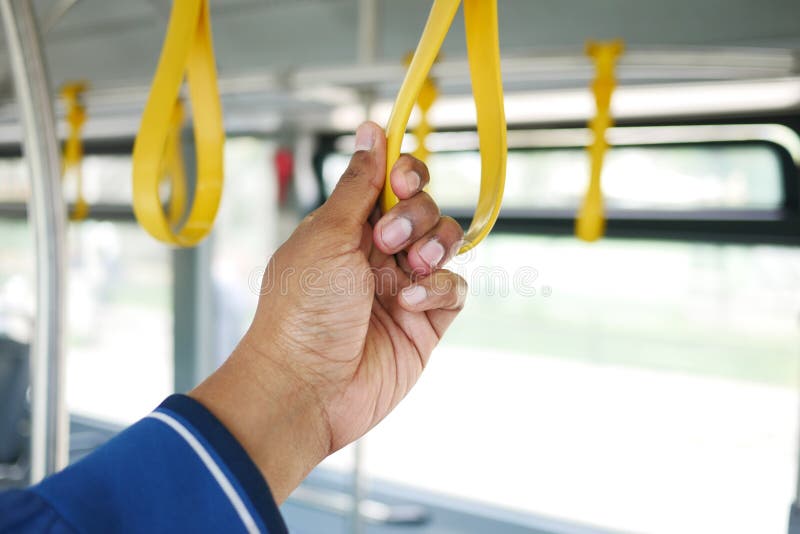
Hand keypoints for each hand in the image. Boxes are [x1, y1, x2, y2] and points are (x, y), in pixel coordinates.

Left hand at [190, 122, 466, 501]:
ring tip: (411, 267)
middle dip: (416, 215)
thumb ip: (359, 185)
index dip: (406, 173)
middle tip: (388, 241)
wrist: (307, 388)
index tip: (403, 179)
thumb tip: (371, 129)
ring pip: (446, 243)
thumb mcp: (326, 235)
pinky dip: (439, 288)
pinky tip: (411, 303)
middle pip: (424, 208)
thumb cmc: (302, 310)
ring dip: (435, 246)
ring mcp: (403, 286)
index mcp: (347, 227)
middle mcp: (377, 253)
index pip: (391, 183)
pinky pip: (454, 288)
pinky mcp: (426, 321)